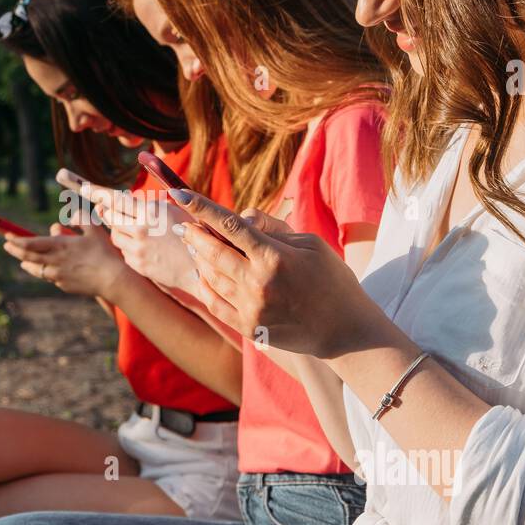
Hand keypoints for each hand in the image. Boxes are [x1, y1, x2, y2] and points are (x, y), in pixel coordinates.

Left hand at [2, 221, 129, 297]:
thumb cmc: (104, 253)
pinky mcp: (63, 286)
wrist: (112, 280)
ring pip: (36, 270)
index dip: (16, 240)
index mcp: (59, 246)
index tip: (7, 236)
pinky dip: (47, 272)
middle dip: (14, 251)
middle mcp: (54, 262)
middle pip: (27, 257)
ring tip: (22, 262)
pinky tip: (47, 271)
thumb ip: (79, 219)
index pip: (30, 244)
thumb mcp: (93, 229)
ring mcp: (57, 276)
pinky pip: (51, 278)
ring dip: (27, 264)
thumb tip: (68, 219)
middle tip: (6, 246)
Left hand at [57, 168, 194, 290]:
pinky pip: (124, 251)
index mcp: (151, 212)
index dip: (98, 193)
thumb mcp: (178, 209)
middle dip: (106, 210)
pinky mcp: (138, 265)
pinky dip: (128, 245)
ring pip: (114, 235)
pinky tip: (141, 244)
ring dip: (118, 228)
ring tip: (130, 225)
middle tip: (105, 206)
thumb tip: (132, 195)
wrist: (203, 269)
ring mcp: (138, 249)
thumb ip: (153, 201)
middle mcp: (141, 230)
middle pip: (110, 216)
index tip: (85, 188)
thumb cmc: (196, 234)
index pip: (116, 199)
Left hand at [169, 188, 379, 358]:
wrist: (344, 330)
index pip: (230, 225)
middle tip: (184, 224)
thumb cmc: (331, 279)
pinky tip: (202, 274)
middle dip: (194, 234)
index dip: (201, 208)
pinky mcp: (248, 328)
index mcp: (275, 257)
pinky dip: (205, 285)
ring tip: (195, 245)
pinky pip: (215, 302)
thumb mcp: (311, 244)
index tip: (180, 194)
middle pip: (213, 251)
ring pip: (211, 276)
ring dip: (199, 258)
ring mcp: (251, 308)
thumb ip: (273, 228)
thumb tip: (241, 218)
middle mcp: (259, 283)